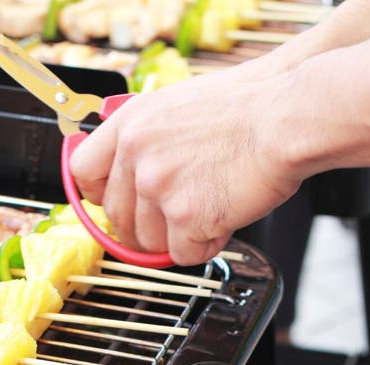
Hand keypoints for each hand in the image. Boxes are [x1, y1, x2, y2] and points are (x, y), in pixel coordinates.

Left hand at [69, 66, 303, 265]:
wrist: (284, 120)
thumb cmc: (247, 110)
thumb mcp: (178, 106)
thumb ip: (149, 138)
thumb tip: (135, 171)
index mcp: (131, 124)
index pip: (85, 172)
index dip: (99, 196)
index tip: (113, 205)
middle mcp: (137, 155)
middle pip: (118, 218)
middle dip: (143, 230)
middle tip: (170, 225)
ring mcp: (159, 187)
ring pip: (149, 242)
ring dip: (176, 239)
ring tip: (207, 215)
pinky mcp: (185, 217)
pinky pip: (182, 255)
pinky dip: (203, 247)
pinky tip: (222, 221)